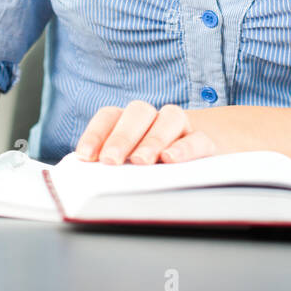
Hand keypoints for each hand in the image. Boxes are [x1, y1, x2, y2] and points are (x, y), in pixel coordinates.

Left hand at [74, 101, 217, 164]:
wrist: (194, 161)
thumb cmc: (151, 168)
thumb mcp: (128, 167)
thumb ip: (113, 167)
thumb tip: (90, 178)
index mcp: (130, 120)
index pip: (110, 116)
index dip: (96, 134)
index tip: (85, 157)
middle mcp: (155, 118)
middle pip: (138, 112)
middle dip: (122, 136)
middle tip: (111, 160)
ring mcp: (182, 127)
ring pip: (170, 117)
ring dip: (153, 139)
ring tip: (141, 161)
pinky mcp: (205, 142)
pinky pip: (198, 138)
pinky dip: (185, 147)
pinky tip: (171, 159)